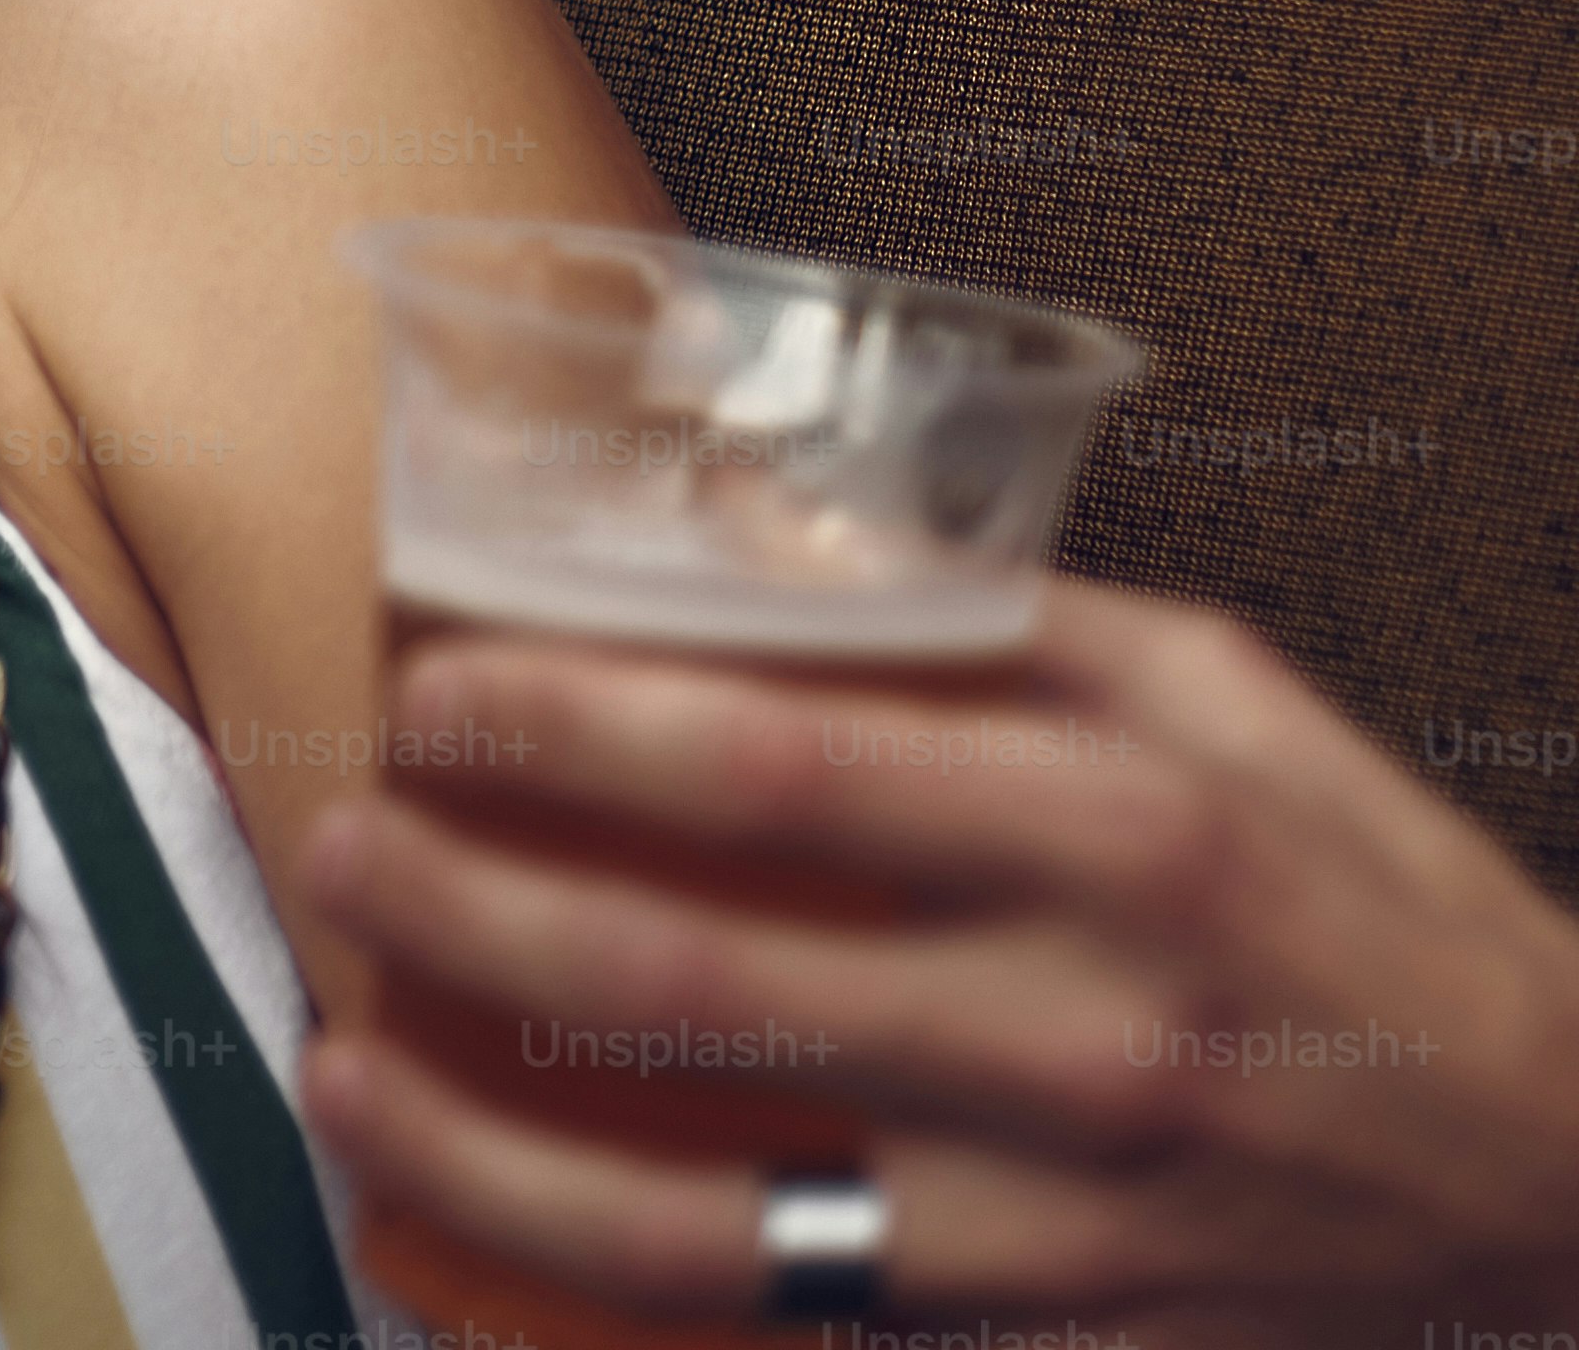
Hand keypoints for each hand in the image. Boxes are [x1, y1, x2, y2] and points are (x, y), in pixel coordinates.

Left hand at [287, 577, 1578, 1344]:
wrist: (1577, 1192)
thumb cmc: (1381, 913)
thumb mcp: (1228, 705)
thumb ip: (984, 613)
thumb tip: (732, 523)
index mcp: (1122, 836)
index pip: (768, 764)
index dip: (559, 728)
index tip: (430, 698)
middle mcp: (1084, 1040)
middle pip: (684, 987)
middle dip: (458, 918)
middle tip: (337, 853)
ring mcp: (1062, 1235)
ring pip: (693, 1224)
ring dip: (472, 1154)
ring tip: (341, 1074)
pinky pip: (783, 1349)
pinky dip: (599, 1308)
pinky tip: (475, 1252)